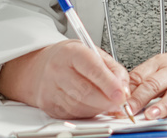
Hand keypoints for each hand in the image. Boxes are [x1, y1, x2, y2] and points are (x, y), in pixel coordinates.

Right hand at [0, 40, 130, 118]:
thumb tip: (124, 90)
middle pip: (85, 91)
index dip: (109, 84)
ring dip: (98, 108)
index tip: (122, 94)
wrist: (41, 66)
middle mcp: (57, 69)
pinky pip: (71, 114)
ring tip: (107, 103)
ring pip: (79, 105)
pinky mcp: (48, 104)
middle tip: (119, 103)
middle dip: (106, 101)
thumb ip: (114, 70)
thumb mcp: (95, 53)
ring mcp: (49, 88)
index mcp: (71, 52)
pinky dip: (87, 113)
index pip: (92, 69)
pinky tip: (92, 106)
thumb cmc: (71, 58)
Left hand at [126, 49, 166, 121]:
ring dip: (162, 105)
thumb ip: (144, 79)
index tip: (116, 101)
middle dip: (140, 98)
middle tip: (129, 110)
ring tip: (152, 115)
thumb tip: (122, 94)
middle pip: (154, 84)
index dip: (127, 90)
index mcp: (160, 64)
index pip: (139, 75)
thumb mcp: (164, 65)